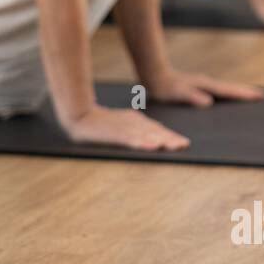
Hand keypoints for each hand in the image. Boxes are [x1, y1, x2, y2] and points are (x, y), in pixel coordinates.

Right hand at [61, 104, 189, 151]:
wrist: (79, 116)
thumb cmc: (101, 122)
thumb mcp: (122, 123)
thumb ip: (137, 130)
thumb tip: (155, 139)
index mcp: (136, 121)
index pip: (156, 129)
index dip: (170, 136)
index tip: (184, 143)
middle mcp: (132, 123)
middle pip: (154, 132)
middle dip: (169, 138)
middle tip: (183, 145)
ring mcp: (123, 127)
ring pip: (145, 135)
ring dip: (160, 140)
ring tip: (173, 146)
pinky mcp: (113, 133)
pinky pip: (130, 139)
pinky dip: (141, 143)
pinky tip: (151, 147)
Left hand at [145, 66, 263, 106]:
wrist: (154, 74)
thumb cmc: (165, 87)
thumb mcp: (177, 93)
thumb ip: (192, 97)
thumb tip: (208, 102)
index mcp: (206, 86)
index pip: (229, 91)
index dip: (244, 94)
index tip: (259, 96)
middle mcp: (207, 83)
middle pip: (231, 88)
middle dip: (246, 92)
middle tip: (261, 95)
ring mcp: (203, 83)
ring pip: (225, 88)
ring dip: (237, 91)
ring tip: (249, 96)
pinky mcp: (198, 86)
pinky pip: (218, 90)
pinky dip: (227, 93)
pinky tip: (226, 98)